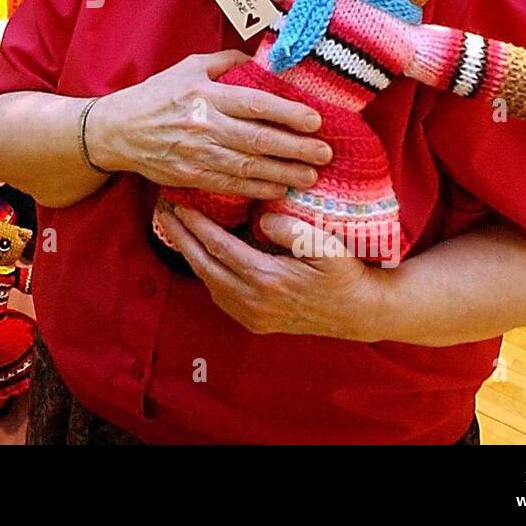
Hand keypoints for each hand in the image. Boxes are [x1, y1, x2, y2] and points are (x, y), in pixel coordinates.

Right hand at [87, 51, 330, 201]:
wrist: (117, 131)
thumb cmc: (156, 95)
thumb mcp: (188, 67)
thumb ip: (225, 62)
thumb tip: (259, 59)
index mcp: (205, 95)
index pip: (254, 104)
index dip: (287, 113)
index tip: (315, 120)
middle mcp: (204, 125)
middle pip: (257, 139)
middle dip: (295, 148)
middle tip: (325, 152)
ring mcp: (196, 154)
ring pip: (248, 167)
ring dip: (283, 173)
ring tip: (311, 176)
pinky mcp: (190, 176)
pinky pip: (230, 186)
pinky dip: (256, 189)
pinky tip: (278, 190)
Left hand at [156, 205, 386, 339]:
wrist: (360, 313)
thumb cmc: (347, 274)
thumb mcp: (328, 246)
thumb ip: (293, 229)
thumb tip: (262, 218)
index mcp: (268, 280)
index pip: (219, 247)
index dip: (196, 225)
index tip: (179, 204)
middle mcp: (254, 302)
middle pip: (204, 265)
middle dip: (181, 237)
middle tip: (164, 212)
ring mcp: (253, 315)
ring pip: (209, 282)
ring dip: (191, 255)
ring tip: (178, 230)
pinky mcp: (256, 322)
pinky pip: (221, 296)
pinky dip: (208, 273)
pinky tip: (203, 255)